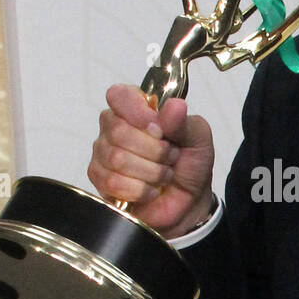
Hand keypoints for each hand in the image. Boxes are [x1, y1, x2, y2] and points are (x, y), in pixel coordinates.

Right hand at [88, 85, 215, 236]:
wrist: (188, 202)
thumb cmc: (190, 166)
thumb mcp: (198, 139)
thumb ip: (184, 122)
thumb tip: (174, 105)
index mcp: (136, 108)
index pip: (119, 96)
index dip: (138, 112)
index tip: (160, 130)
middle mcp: (114, 127)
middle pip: (119, 131)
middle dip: (154, 150)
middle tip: (170, 157)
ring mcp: (104, 153)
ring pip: (117, 159)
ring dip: (151, 172)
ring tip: (163, 174)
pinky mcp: (100, 179)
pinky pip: (112, 182)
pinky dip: (140, 189)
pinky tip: (150, 189)